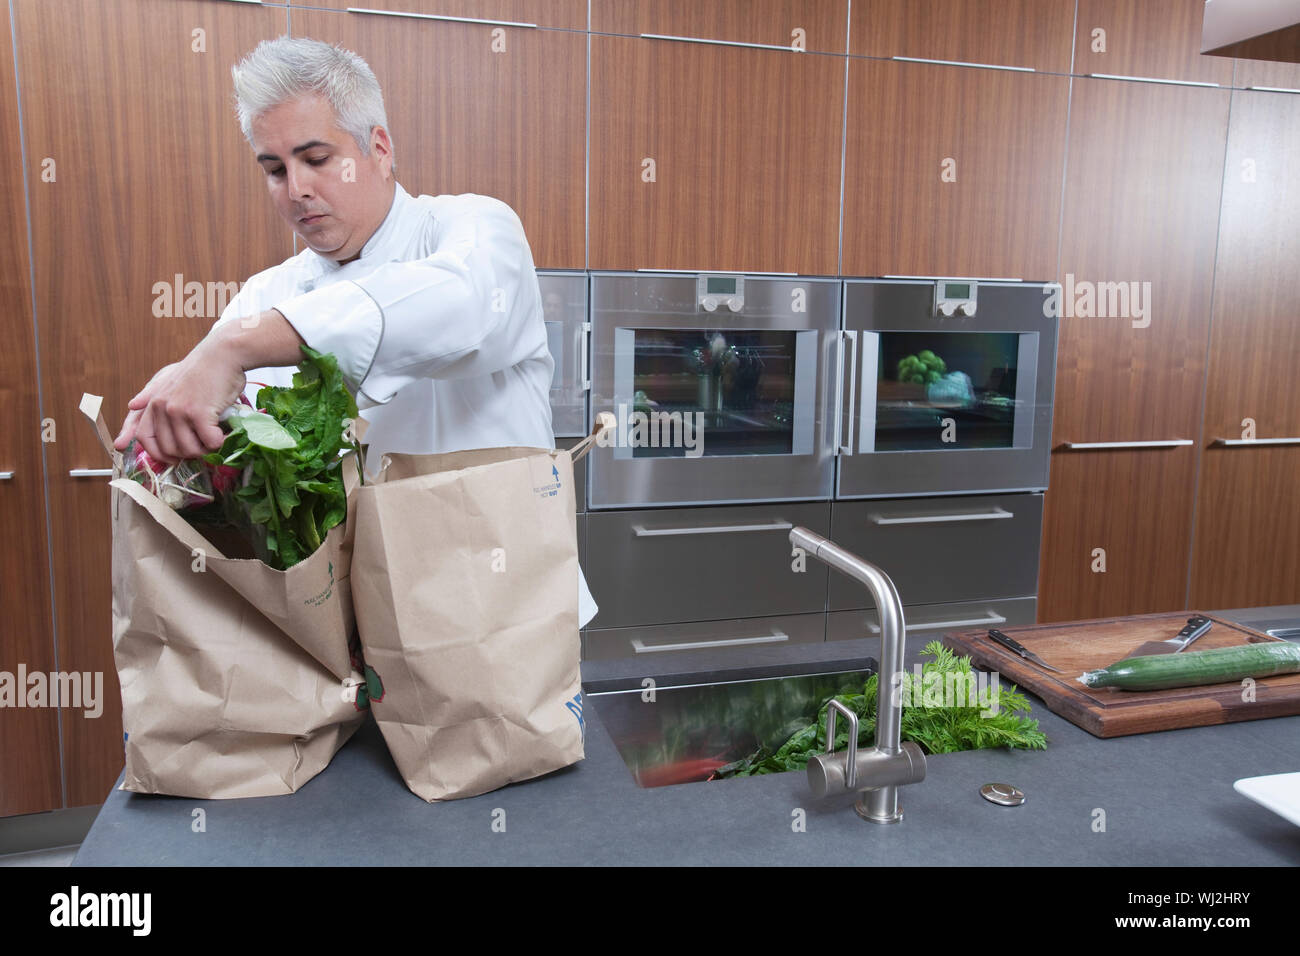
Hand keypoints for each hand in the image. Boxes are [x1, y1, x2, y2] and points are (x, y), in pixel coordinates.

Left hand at [113, 336, 246, 462]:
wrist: (223, 354)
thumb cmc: (200, 368)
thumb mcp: (169, 379)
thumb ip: (150, 395)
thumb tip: (131, 406)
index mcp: (153, 402)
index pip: (144, 437)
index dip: (156, 453)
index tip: (170, 460)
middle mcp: (162, 408)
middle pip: (169, 448)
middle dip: (187, 454)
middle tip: (201, 447)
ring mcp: (179, 411)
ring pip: (189, 449)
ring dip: (204, 450)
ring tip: (213, 439)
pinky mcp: (199, 413)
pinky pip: (209, 442)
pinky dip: (218, 443)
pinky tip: (222, 435)